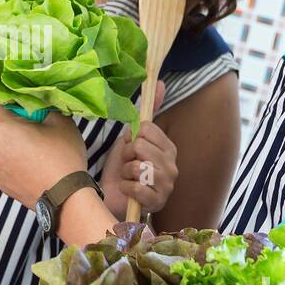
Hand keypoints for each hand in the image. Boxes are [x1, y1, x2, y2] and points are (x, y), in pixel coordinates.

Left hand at [0, 105, 87, 209]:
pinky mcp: (2, 185)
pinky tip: (35, 169)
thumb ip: (46, 107)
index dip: (18, 104)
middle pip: (2, 128)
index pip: (2, 104)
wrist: (66, 198)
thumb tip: (40, 104)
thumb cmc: (62, 156)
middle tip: (40, 133)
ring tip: (39, 155)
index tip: (33, 111)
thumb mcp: (61, 121)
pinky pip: (7, 166)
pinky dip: (17, 164)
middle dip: (18, 127)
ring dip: (16, 146)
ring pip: (4, 148)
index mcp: (2, 128)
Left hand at [101, 80, 176, 218]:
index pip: (147, 129)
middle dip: (127, 156)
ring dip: (126, 172)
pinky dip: (126, 187)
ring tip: (128, 178)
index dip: (132, 138)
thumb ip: (145, 115)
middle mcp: (173, 166)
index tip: (131, 149)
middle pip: (141, 146)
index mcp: (169, 149)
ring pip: (138, 166)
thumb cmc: (122, 170)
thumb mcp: (130, 139)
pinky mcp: (158, 202)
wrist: (112, 199)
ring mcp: (167, 186)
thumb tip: (159, 82)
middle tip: (128, 166)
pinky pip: (136, 186)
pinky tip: (128, 191)